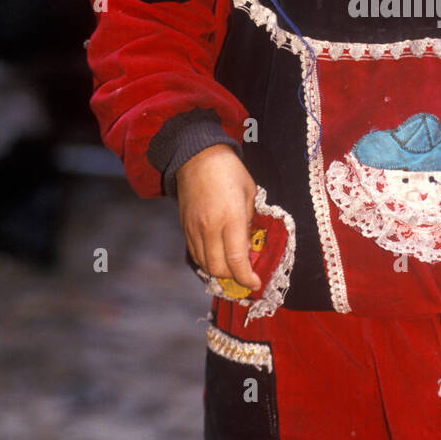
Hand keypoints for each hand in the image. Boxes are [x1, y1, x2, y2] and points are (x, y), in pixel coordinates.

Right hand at [176, 145, 259, 290]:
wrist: (197, 156)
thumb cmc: (229, 171)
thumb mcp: (250, 193)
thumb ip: (250, 221)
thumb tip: (249, 245)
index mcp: (231, 218)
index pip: (237, 260)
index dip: (247, 278)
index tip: (255, 283)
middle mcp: (210, 227)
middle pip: (219, 268)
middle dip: (234, 278)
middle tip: (246, 276)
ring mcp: (194, 228)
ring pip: (205, 264)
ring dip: (220, 271)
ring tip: (232, 268)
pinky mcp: (184, 227)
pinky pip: (195, 253)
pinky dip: (207, 261)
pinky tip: (218, 257)